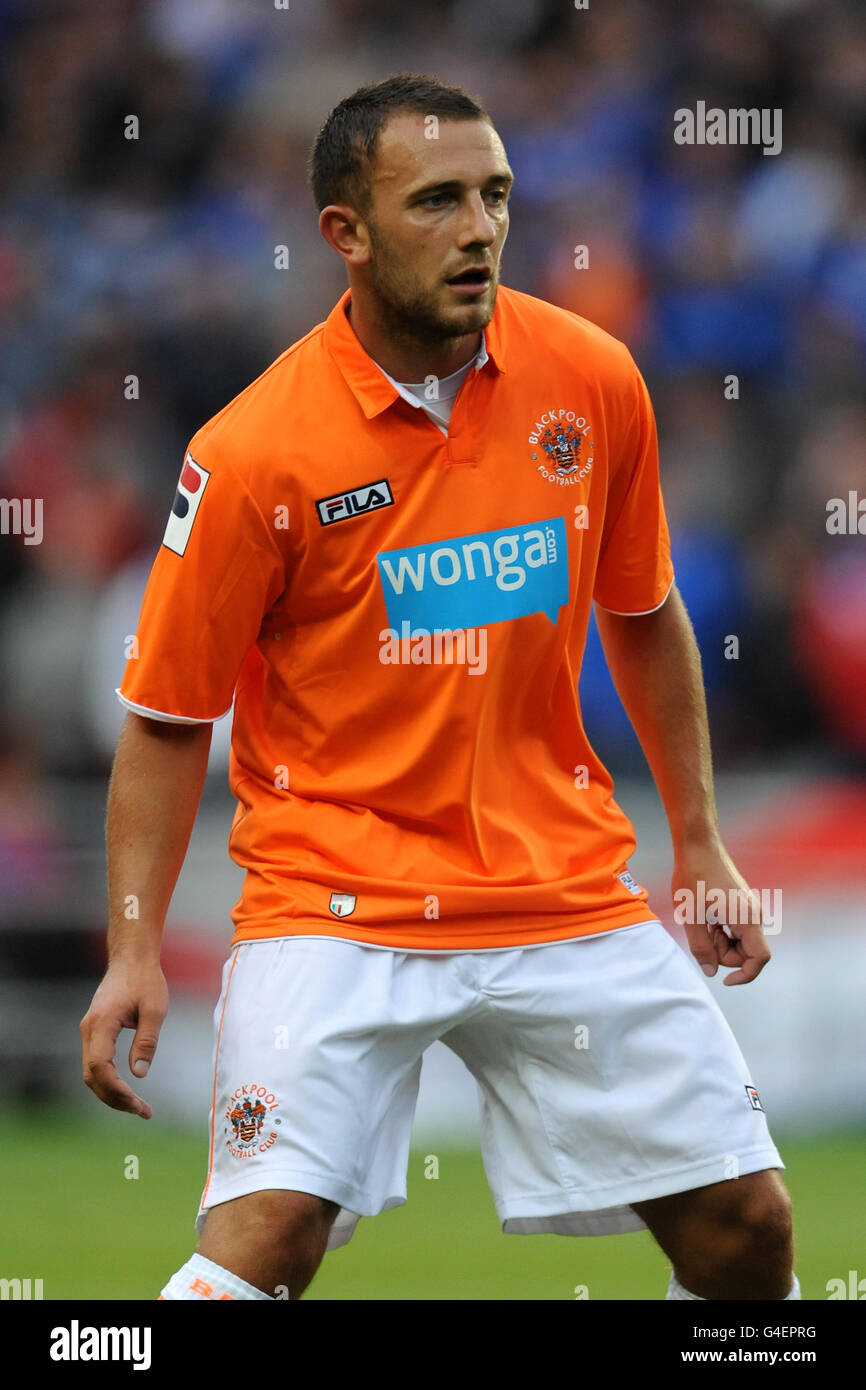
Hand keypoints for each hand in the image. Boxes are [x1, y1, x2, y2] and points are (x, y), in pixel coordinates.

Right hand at [80, 957, 167, 1117]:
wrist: (131, 958)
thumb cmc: (146, 980)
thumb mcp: (155, 1009)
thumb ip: (147, 1040)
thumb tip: (139, 1074)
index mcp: (101, 1023)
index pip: (101, 1067)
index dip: (116, 1090)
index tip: (138, 1104)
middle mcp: (89, 1029)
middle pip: (92, 1076)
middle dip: (115, 1098)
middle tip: (142, 1111)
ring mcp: (89, 1031)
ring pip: (92, 1072)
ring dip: (111, 1092)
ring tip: (137, 1106)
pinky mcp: (94, 1031)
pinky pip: (96, 1063)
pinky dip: (109, 1080)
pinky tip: (127, 1089)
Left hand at [672, 839, 769, 986]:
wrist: (698, 845)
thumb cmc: (694, 876)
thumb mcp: (691, 916)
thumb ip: (701, 948)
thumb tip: (710, 971)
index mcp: (747, 919)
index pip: (759, 959)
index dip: (744, 975)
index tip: (724, 979)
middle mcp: (754, 915)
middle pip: (748, 952)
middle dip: (724, 954)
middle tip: (702, 935)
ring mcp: (749, 909)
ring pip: (740, 941)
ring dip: (720, 941)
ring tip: (702, 922)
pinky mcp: (742, 905)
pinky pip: (736, 929)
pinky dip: (721, 930)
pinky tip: (706, 917)